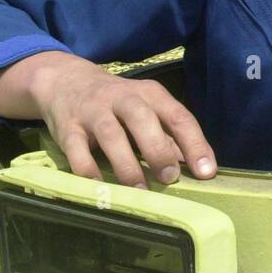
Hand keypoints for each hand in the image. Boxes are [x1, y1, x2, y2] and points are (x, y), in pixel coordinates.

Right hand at [28, 54, 217, 187]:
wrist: (65, 82)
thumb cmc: (117, 103)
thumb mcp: (147, 109)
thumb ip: (170, 136)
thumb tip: (198, 168)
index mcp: (150, 94)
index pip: (178, 116)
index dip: (194, 144)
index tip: (206, 172)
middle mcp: (122, 98)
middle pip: (142, 118)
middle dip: (158, 149)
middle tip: (169, 178)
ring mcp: (92, 111)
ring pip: (111, 134)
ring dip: (127, 165)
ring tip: (140, 191)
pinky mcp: (67, 128)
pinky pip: (77, 151)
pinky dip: (89, 171)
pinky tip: (101, 189)